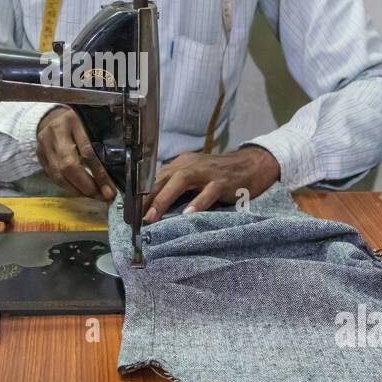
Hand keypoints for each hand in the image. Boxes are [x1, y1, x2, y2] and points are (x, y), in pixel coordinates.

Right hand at [36, 106, 116, 200]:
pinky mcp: (39, 155)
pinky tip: (79, 191)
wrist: (52, 116)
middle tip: (101, 196)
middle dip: (86, 185)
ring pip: (59, 175)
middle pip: (69, 165)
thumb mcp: (91, 125)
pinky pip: (53, 177)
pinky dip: (68, 187)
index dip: (99, 173)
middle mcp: (56, 132)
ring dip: (77, 190)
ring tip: (92, 196)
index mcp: (73, 121)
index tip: (110, 188)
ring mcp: (44, 144)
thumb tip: (112, 176)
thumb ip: (99, 144)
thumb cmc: (78, 123)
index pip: (87, 151)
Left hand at [143, 146, 279, 222]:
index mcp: (181, 164)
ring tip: (152, 217)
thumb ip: (177, 186)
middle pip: (163, 178)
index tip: (129, 210)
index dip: (140, 193)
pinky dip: (197, 203)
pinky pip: (208, 192)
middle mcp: (191, 164)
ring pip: (181, 182)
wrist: (252, 163)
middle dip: (146, 197)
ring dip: (164, 199)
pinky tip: (188, 215)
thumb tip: (155, 204)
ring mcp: (207, 172)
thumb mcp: (196, 176)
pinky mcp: (223, 181)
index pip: (155, 177)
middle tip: (134, 216)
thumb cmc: (220, 174)